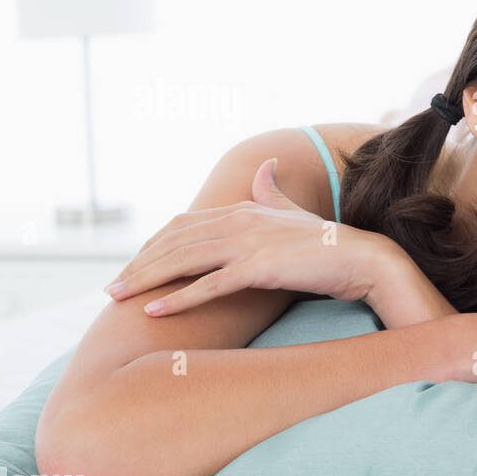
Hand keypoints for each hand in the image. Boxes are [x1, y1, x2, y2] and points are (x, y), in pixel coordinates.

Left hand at [105, 158, 386, 315]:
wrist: (365, 260)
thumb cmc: (330, 243)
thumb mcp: (294, 212)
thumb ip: (271, 191)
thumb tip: (262, 165)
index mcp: (244, 208)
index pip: (183, 226)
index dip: (153, 246)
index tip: (132, 268)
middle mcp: (242, 220)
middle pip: (175, 242)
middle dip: (139, 265)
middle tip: (111, 289)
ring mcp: (250, 243)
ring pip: (184, 261)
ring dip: (147, 280)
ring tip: (119, 299)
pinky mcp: (261, 267)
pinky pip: (210, 285)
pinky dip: (179, 298)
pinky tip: (154, 310)